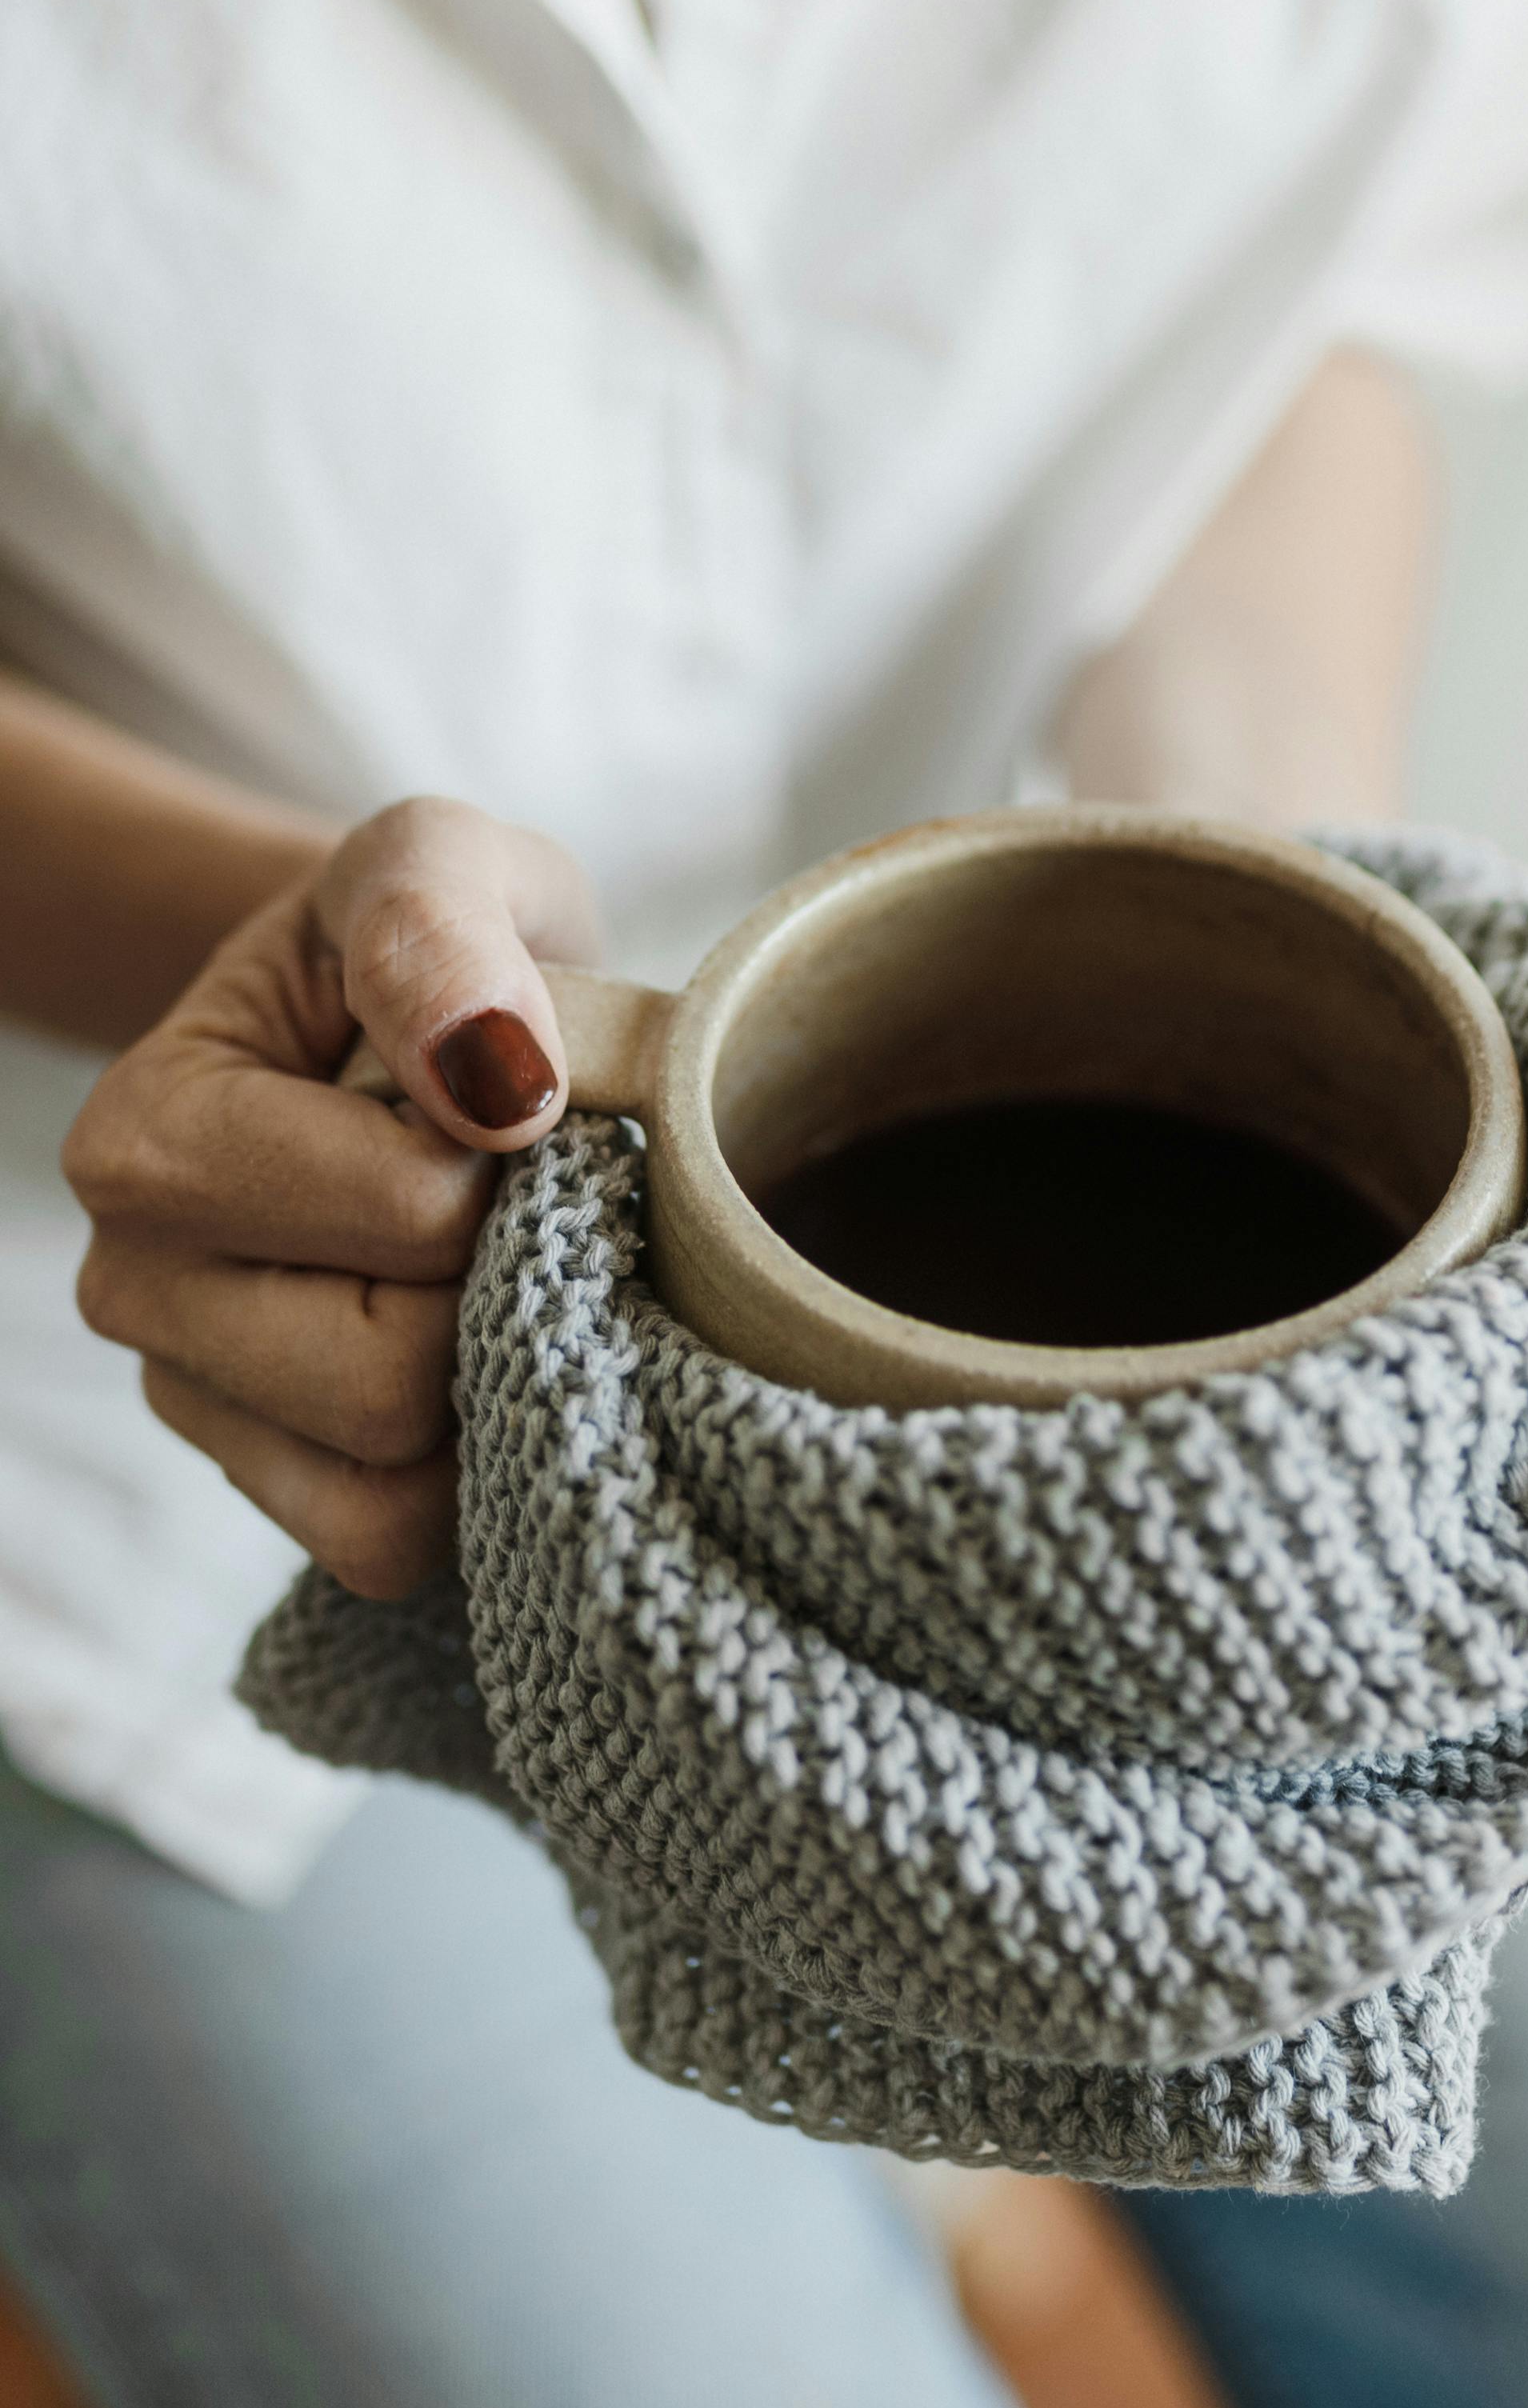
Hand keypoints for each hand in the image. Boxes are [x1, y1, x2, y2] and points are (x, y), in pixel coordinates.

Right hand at [62, 798, 599, 1598]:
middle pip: (393, 1379)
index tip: (501, 1093)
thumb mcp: (436, 864)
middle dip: (500, 1282)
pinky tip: (481, 1354)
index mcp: (147, 1140)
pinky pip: (394, 1543)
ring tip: (489, 1262)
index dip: (508, 1158)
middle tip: (504, 1193)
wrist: (420, 1024)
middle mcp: (138, 1292)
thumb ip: (440, 928)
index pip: (411, 1217)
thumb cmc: (431, 945)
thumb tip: (493, 1082)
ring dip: (492, 1375)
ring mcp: (199, 1406)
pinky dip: (470, 1468)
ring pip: (398, 1486)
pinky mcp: (272, 1485)